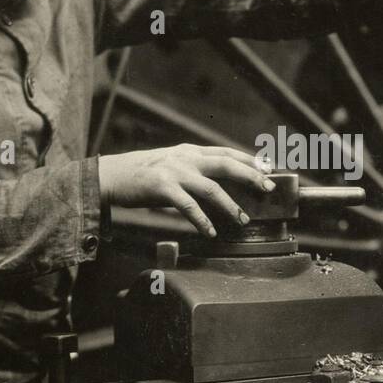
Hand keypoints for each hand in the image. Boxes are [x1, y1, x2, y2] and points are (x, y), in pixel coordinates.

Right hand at [98, 145, 273, 237]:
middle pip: (226, 165)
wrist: (111, 175)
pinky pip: (189, 206)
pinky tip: (211, 231)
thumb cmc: (144, 173)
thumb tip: (221, 182)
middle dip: (251, 176)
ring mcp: (175, 172)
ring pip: (212, 188)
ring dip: (230, 206)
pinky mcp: (162, 188)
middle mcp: (186, 158)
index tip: (270, 167)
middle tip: (268, 188)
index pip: (227, 152)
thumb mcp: (172, 163)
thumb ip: (194, 168)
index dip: (250, 159)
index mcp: (190, 151)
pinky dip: (203, 220)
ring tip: (243, 221)